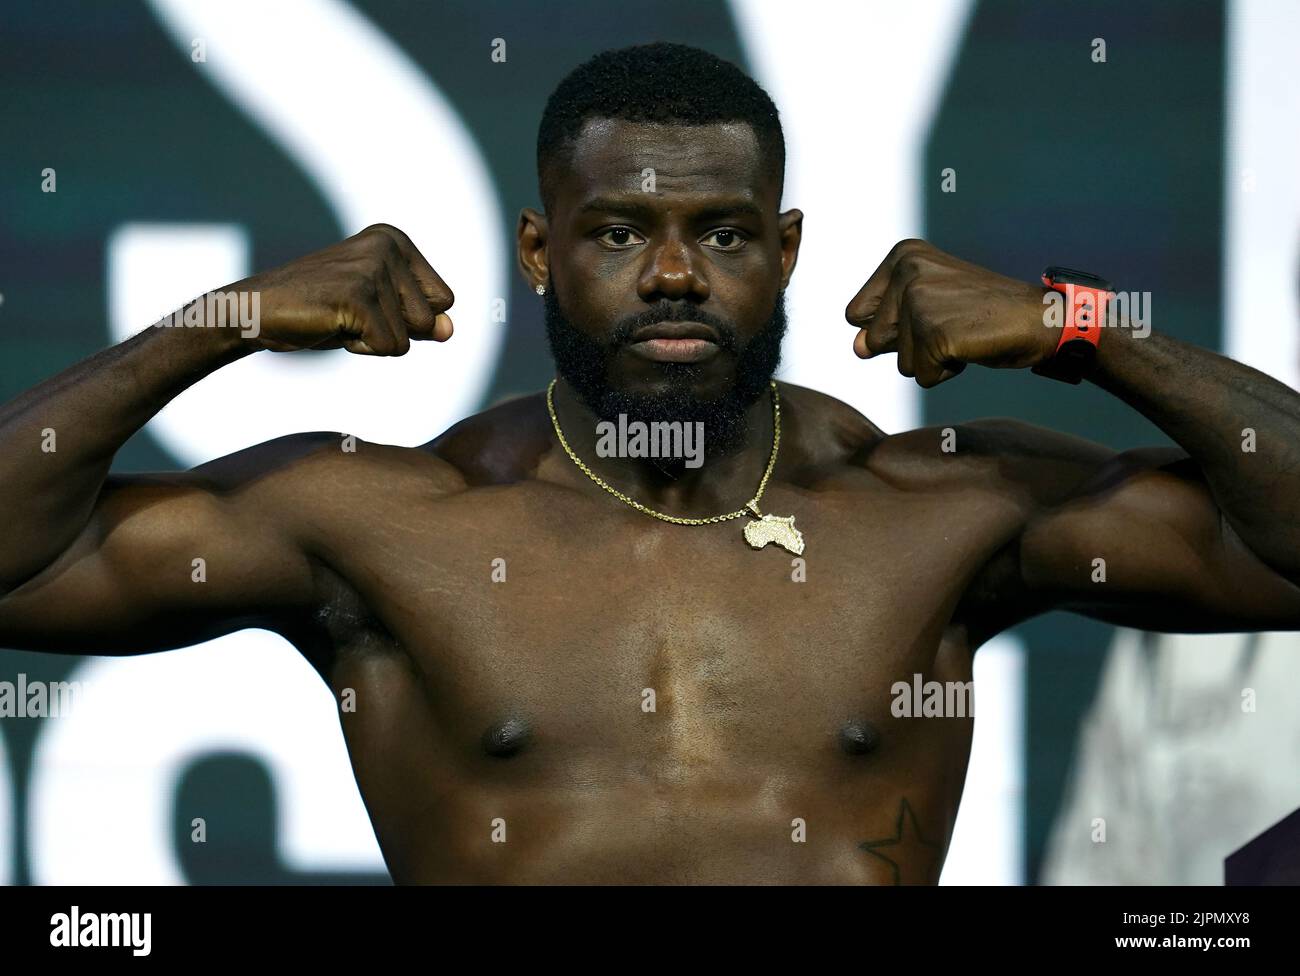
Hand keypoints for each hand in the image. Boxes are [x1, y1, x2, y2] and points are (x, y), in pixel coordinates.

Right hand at [230, 223, 453, 354]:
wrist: (255, 311)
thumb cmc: (318, 311)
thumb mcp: (378, 312)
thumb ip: (418, 318)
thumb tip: (448, 330)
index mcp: (395, 239)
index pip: (443, 300)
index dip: (407, 318)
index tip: (366, 306)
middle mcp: (388, 245)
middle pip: (430, 319)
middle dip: (394, 331)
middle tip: (350, 314)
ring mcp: (373, 267)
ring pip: (410, 338)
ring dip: (375, 341)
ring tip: (339, 318)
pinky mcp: (359, 294)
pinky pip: (389, 347)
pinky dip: (361, 349)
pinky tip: (332, 326)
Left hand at [845, 239, 1054, 386]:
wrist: (1040, 318)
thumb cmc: (984, 313)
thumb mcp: (927, 308)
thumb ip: (885, 325)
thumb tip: (857, 348)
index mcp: (902, 255)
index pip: (856, 315)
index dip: (893, 327)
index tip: (935, 310)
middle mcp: (906, 271)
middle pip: (875, 340)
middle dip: (911, 345)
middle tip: (954, 323)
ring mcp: (920, 302)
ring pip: (899, 362)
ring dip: (931, 360)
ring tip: (963, 333)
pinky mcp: (935, 334)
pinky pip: (922, 377)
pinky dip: (946, 372)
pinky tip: (970, 347)